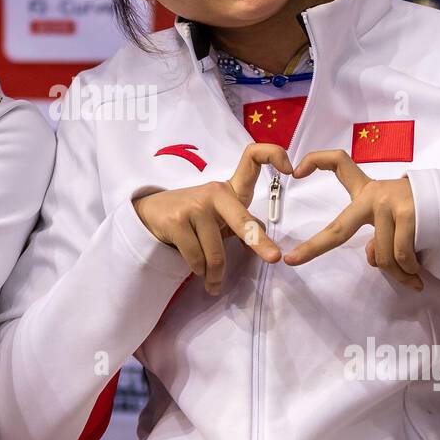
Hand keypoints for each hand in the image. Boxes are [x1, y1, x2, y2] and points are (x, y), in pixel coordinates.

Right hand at [134, 143, 288, 294]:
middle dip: (259, 242)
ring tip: (214, 283)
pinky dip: (200, 271)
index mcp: (229, 189)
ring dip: (216, 275)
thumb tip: (262, 246)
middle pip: (242, 221)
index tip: (290, 169)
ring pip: (216, 253)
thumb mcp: (218, 215)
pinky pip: (197, 258)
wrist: (149, 213)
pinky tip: (197, 272)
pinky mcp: (177, 222)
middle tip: (273, 258)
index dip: (273, 155)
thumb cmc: (193, 216)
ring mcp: (195, 205)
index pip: (252, 158)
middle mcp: (214, 192)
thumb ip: (242, 223)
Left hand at [282, 150, 423, 291]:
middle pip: (338, 228)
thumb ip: (377, 235)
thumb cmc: (423, 212)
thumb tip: (372, 258)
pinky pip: (400, 256)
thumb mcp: (394, 218)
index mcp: (367, 190)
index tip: (295, 170)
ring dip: (397, 274)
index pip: (338, 163)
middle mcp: (374, 194)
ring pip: (379, 256)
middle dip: (313, 247)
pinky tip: (417, 274)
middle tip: (291, 261)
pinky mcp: (408, 213)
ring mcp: (390, 203)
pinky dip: (409, 271)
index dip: (316, 161)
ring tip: (410, 277)